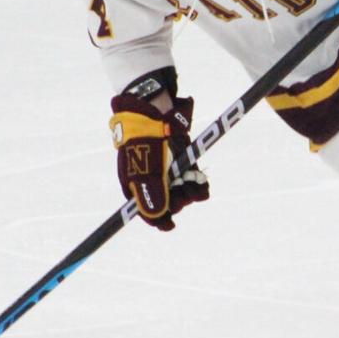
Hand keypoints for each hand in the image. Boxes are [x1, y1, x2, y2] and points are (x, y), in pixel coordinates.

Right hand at [109, 94, 209, 230]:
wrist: (154, 112)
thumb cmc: (143, 143)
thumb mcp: (144, 172)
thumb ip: (151, 197)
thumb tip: (157, 220)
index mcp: (137, 187)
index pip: (149, 212)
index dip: (160, 220)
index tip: (171, 225)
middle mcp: (154, 181)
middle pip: (169, 204)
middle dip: (178, 201)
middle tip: (181, 190)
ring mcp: (170, 172)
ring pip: (184, 194)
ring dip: (190, 193)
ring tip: (193, 184)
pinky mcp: (184, 162)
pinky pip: (194, 181)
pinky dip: (199, 183)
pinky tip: (201, 182)